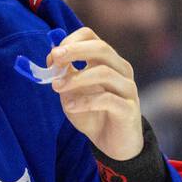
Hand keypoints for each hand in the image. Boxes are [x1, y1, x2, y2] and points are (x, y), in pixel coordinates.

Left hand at [48, 27, 142, 160]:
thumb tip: (52, 58)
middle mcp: (121, 70)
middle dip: (74, 51)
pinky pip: (108, 99)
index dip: (70, 41)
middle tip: (55, 59)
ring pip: (104, 72)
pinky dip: (85, 101)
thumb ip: (64, 76)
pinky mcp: (129, 109)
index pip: (91, 37)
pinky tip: (71, 106)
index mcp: (106, 61)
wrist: (113, 145)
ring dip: (76, 78)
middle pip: (101, 48)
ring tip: (56, 88)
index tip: (53, 55)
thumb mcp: (72, 93)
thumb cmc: (92, 114)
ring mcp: (127, 88)